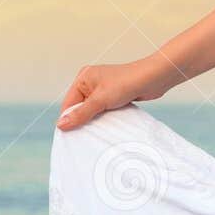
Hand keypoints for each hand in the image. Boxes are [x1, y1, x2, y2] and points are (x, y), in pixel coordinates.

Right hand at [56, 58, 175, 130]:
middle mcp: (91, 82)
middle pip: (79, 107)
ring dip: (94, 121)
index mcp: (83, 78)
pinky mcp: (114, 96)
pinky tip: (105, 128)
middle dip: (82, 120)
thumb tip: (61, 125)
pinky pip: (103, 111)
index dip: (68, 119)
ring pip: (92, 110)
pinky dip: (103, 119)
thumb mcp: (101, 100)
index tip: (69, 137)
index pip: (69, 103)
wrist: (154, 78)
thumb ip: (81, 113)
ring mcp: (103, 89)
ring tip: (95, 134)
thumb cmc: (127, 83)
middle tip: (82, 137)